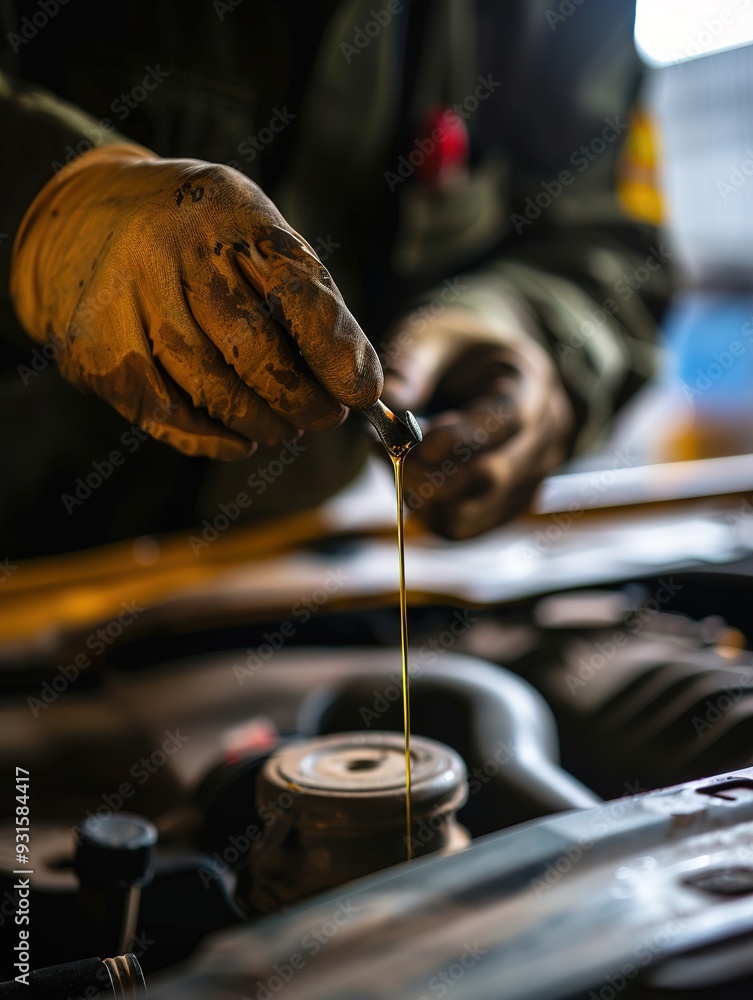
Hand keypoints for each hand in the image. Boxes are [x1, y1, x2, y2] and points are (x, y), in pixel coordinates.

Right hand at [10, 145, 381, 459]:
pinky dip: (212, 438)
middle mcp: (171, 248)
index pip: (297, 291)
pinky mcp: (96, 348)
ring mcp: (127, 299)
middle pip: (254, 349)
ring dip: (262, 422)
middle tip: (325, 417)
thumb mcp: (248, 231)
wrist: (76, 218)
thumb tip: (359, 380)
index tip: (362, 392)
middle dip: (302, 398)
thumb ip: (303, 295)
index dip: (337, 351)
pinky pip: (167, 412)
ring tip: (285, 428)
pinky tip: (240, 440)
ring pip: (211, 388)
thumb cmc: (192, 236)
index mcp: (227, 210)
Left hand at [383, 317, 572, 538]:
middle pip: (495, 475)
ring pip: (478, 511)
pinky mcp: (510, 503)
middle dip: (433, 476)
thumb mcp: (429, 338)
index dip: (463, 438)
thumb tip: (388, 402)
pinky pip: (468, 527)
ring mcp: (533, 473)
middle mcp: (546, 432)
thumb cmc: (453, 352)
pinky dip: (431, 514)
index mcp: (531, 380)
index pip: (510, 419)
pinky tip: (412, 485)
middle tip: (390, 460)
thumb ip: (409, 366)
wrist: (477, 370)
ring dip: (426, 499)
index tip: (418, 442)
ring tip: (398, 468)